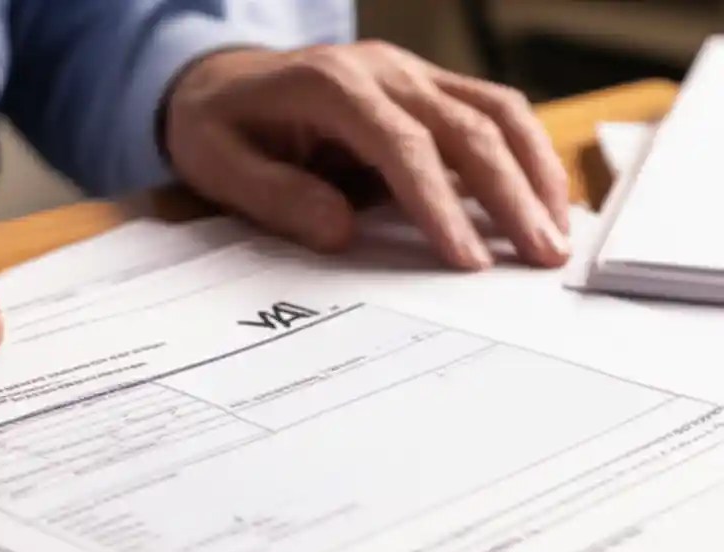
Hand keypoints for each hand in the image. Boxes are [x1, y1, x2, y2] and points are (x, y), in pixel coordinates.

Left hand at [163, 41, 571, 269]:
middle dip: (510, 193)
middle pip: (467, 125)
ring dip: (534, 171)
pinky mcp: (426, 86)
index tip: (465, 258)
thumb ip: (276, 196)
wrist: (217, 80)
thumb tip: (342, 233)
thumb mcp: (218, 163)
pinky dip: (525, 153)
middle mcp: (383, 70)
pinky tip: (542, 198)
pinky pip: (490, 111)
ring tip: (556, 235)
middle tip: (540, 256)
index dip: (438, 203)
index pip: (401, 145)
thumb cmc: (217, 127)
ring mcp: (410, 73)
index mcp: (329, 85)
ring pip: (496, 110)